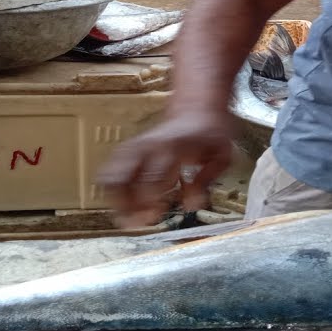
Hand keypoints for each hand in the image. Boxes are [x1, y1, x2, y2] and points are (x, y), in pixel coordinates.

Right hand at [98, 110, 234, 227]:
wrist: (196, 109)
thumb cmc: (209, 133)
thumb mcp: (220, 155)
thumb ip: (206, 181)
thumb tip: (192, 205)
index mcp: (172, 146)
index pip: (153, 175)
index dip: (150, 198)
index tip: (154, 215)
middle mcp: (149, 145)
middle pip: (123, 174)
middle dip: (125, 203)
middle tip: (135, 222)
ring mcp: (136, 146)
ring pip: (111, 172)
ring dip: (115, 199)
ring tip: (126, 216)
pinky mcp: (129, 149)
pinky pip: (111, 170)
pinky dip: (111, 190)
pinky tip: (121, 203)